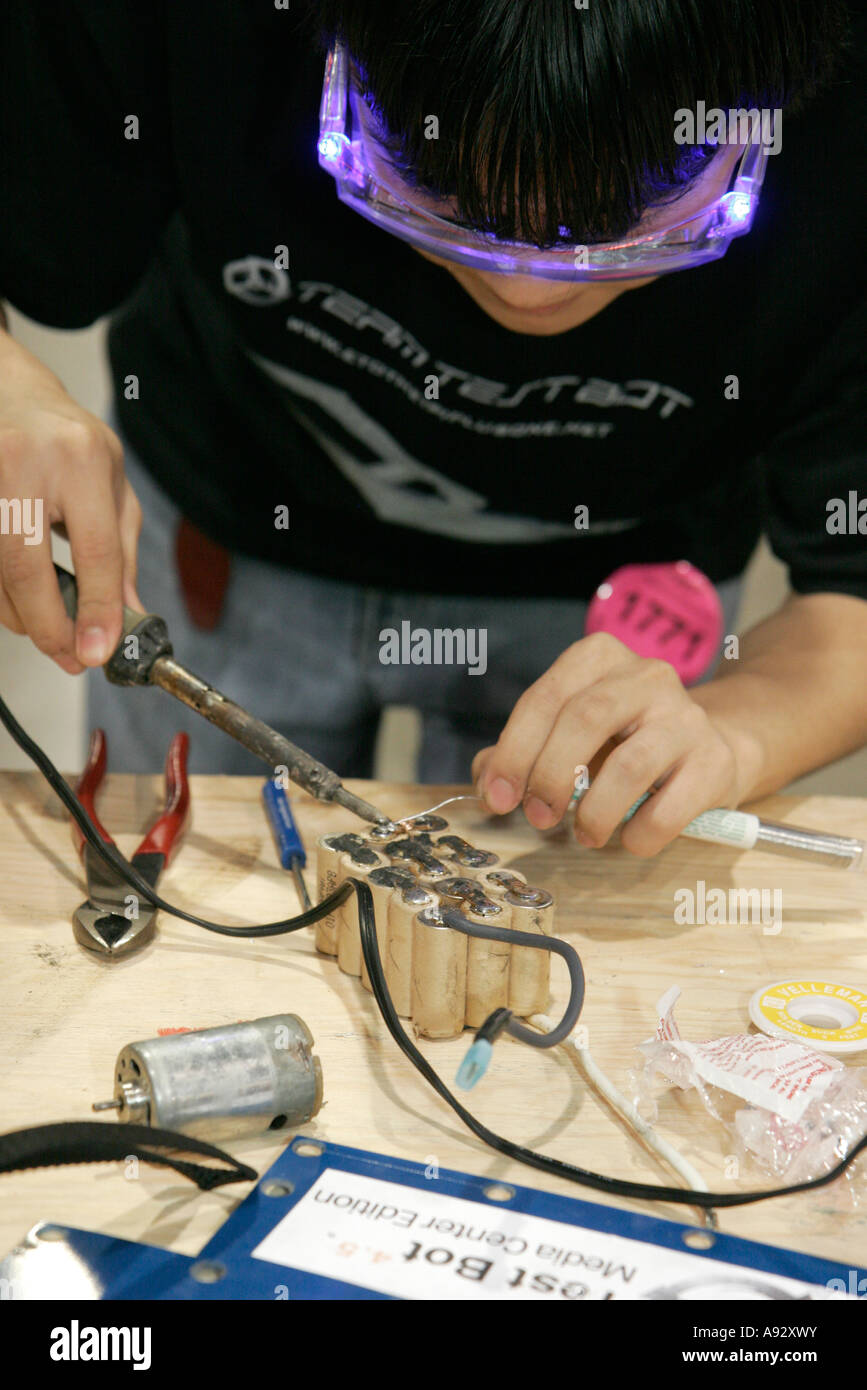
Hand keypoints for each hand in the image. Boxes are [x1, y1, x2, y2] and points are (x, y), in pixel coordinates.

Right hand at [0, 330, 141, 671]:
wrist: (11, 394)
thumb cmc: (67, 443)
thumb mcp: (113, 486)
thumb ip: (123, 554)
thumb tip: (127, 616)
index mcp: (80, 460)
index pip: (95, 552)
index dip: (97, 609)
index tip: (97, 652)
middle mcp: (25, 464)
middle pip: (27, 570)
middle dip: (50, 627)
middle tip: (70, 656)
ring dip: (23, 616)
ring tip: (51, 626)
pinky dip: (3, 595)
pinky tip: (22, 598)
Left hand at [472, 633, 748, 857]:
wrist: (710, 751)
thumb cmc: (624, 743)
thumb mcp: (570, 736)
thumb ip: (523, 751)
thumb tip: (488, 780)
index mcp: (599, 658)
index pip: (546, 698)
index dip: (514, 751)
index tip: (497, 796)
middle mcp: (646, 675)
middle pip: (585, 719)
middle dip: (549, 776)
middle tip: (537, 818)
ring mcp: (686, 716)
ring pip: (631, 764)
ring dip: (595, 811)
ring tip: (584, 835)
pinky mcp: (715, 760)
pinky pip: (672, 805)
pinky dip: (641, 833)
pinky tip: (630, 839)